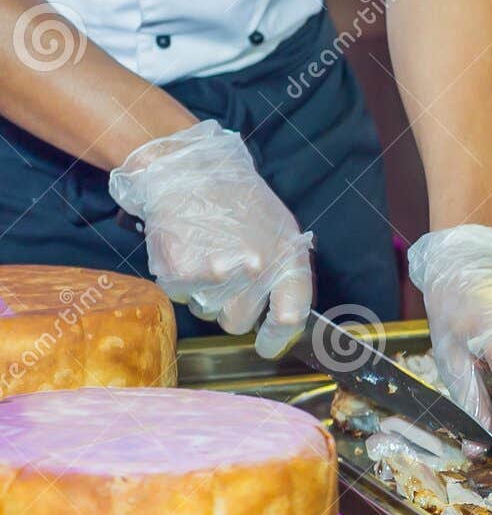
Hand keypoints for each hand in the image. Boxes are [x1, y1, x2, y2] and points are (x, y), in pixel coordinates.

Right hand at [107, 120, 312, 356]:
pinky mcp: (181, 270)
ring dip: (204, 293)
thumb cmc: (236, 199)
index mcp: (288, 258)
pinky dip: (178, 280)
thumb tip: (284, 316)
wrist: (187, 168)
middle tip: (223, 276)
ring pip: (207, 312)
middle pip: (239, 322)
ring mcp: (218, 271)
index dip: (276, 339)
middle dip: (230, 307)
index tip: (266, 347)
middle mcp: (257, 268)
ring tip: (204, 255)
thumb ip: (286, 271)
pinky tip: (185, 250)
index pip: (290, 318)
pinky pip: (180, 295)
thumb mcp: (280, 228)